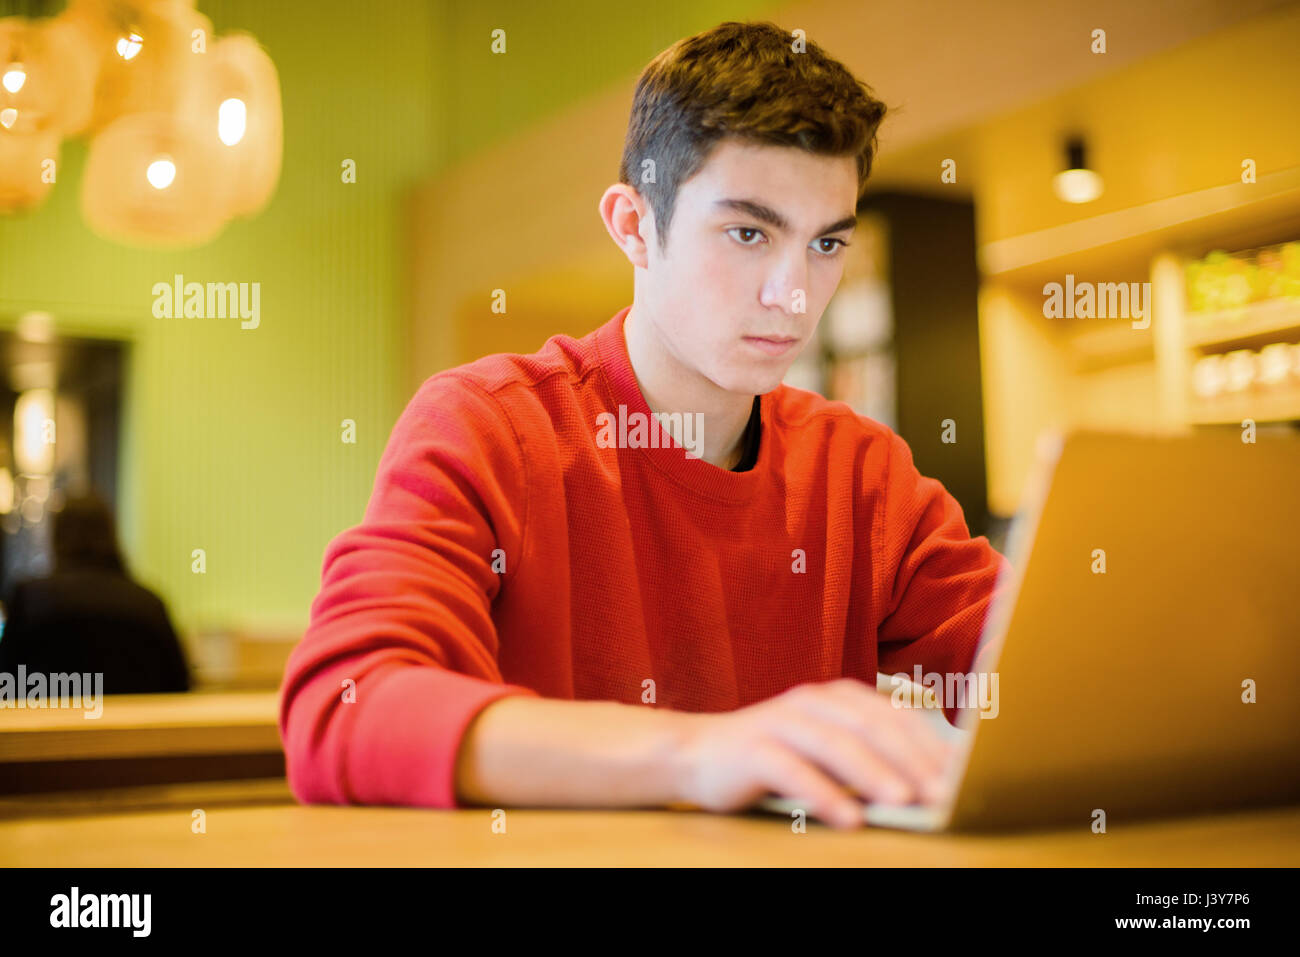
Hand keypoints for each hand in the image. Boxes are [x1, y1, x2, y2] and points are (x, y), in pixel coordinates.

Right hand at [673, 678, 956, 830]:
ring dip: (872, 774)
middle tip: (942, 794)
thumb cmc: (775, 759)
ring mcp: (780, 721)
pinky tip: (847, 819)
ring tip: (903, 803)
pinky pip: (792, 770)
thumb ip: (868, 759)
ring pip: (834, 744)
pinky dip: (823, 795)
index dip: (930, 746)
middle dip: (911, 762)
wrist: (698, 755)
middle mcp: (812, 701)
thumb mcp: (826, 753)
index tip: (962, 778)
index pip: (894, 717)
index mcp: (838, 697)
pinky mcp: (753, 748)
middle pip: (871, 727)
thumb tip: (928, 789)